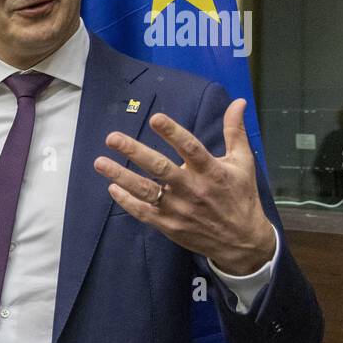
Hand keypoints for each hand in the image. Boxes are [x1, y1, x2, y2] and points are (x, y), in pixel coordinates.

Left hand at [95, 97, 275, 274]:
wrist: (241, 241)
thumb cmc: (240, 196)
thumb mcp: (243, 162)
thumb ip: (235, 131)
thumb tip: (238, 101)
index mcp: (211, 171)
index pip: (190, 148)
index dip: (172, 133)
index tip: (155, 118)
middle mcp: (192, 189)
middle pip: (160, 168)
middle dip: (134, 152)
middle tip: (112, 138)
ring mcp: (178, 209)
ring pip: (145, 191)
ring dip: (120, 176)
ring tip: (99, 162)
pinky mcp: (169, 225)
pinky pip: (142, 212)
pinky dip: (126, 200)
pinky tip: (112, 187)